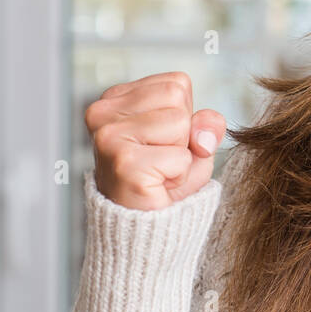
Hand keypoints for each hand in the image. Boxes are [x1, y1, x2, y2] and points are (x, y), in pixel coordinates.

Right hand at [85, 71, 225, 209]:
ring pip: (180, 123)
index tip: (161, 142)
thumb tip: (205, 133)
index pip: (177, 83)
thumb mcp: (193, 143)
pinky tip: (155, 185)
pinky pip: (180, 157)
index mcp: (115, 98)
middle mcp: (103, 112)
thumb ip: (207, 124)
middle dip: (183, 133)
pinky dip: (179, 175)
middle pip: (178, 97)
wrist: (142, 229)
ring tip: (158, 171)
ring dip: (181, 154)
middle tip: (160, 159)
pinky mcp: (123, 164)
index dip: (183, 116)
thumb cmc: (164, 180)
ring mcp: (109, 137)